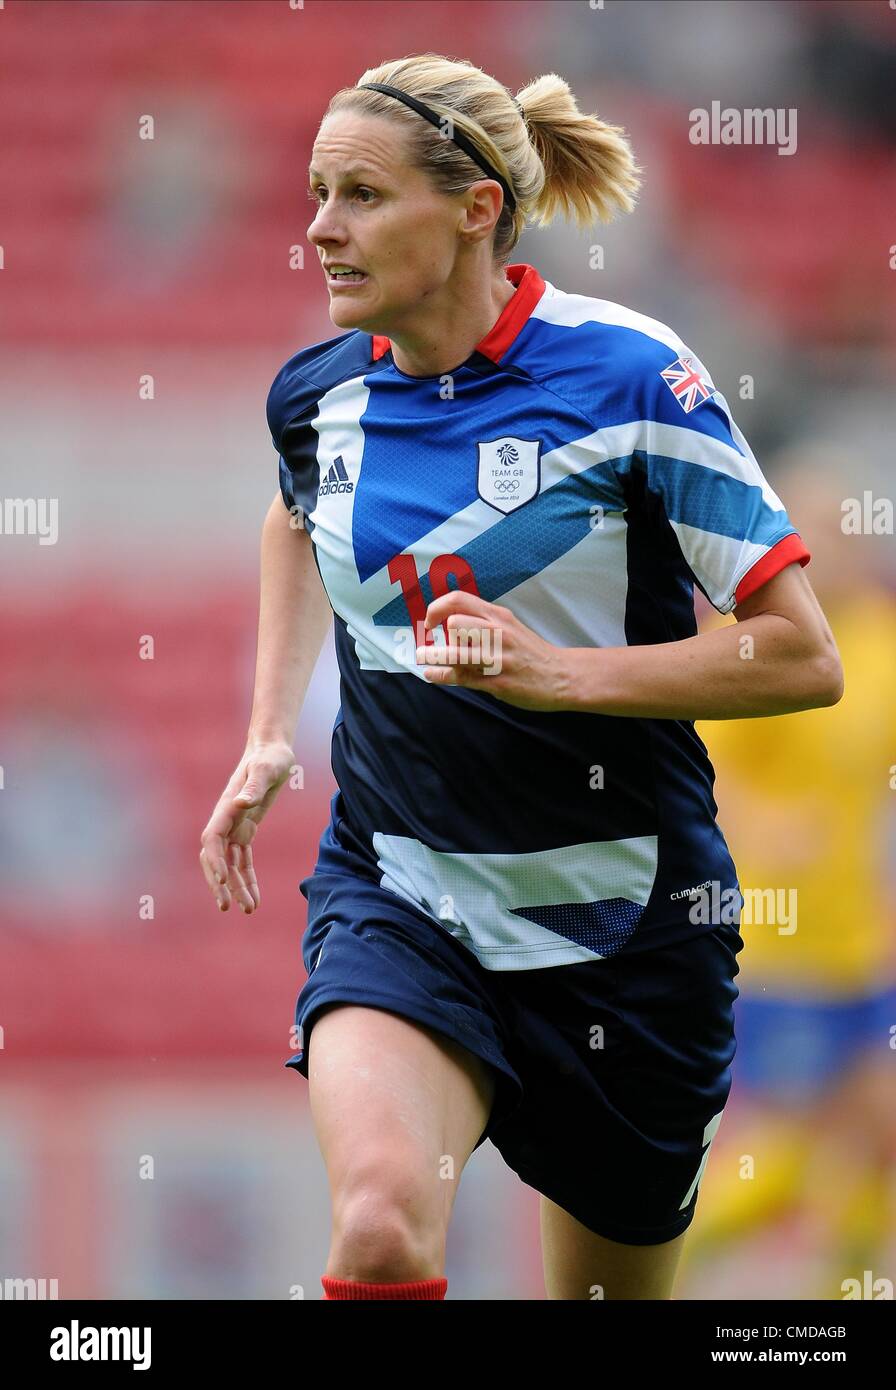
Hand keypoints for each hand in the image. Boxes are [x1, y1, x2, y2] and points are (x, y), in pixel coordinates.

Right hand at [199, 739, 294, 913]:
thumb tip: (241, 803)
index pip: (213, 840)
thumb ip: (254, 786)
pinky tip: (255, 898)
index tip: (223, 880)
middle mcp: (225, 820)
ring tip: (248, 910)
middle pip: (214, 858)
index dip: (215, 861)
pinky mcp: (246, 830)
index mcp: (226, 808)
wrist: (273, 750)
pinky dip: (247, 879)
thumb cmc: (270, 757)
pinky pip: (243, 860)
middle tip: (227, 907)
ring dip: (236, 887)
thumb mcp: (267, 768)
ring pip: (229, 864)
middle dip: (220, 883)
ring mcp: (234, 826)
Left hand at [416, 591, 570, 711]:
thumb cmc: (530, 652)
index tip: (431, 620)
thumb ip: (483, 622)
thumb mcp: (510, 627)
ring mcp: (498, 659)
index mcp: (498, 617)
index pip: (459, 600)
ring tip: (422, 656)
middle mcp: (498, 634)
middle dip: (437, 632)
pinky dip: (442, 676)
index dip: (437, 607)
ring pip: (457, 652)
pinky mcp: (498, 683)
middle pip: (456, 623)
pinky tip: (432, 675)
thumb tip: (450, 623)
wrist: (562, 676)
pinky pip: (463, 677)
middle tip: (430, 642)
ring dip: (434, 655)